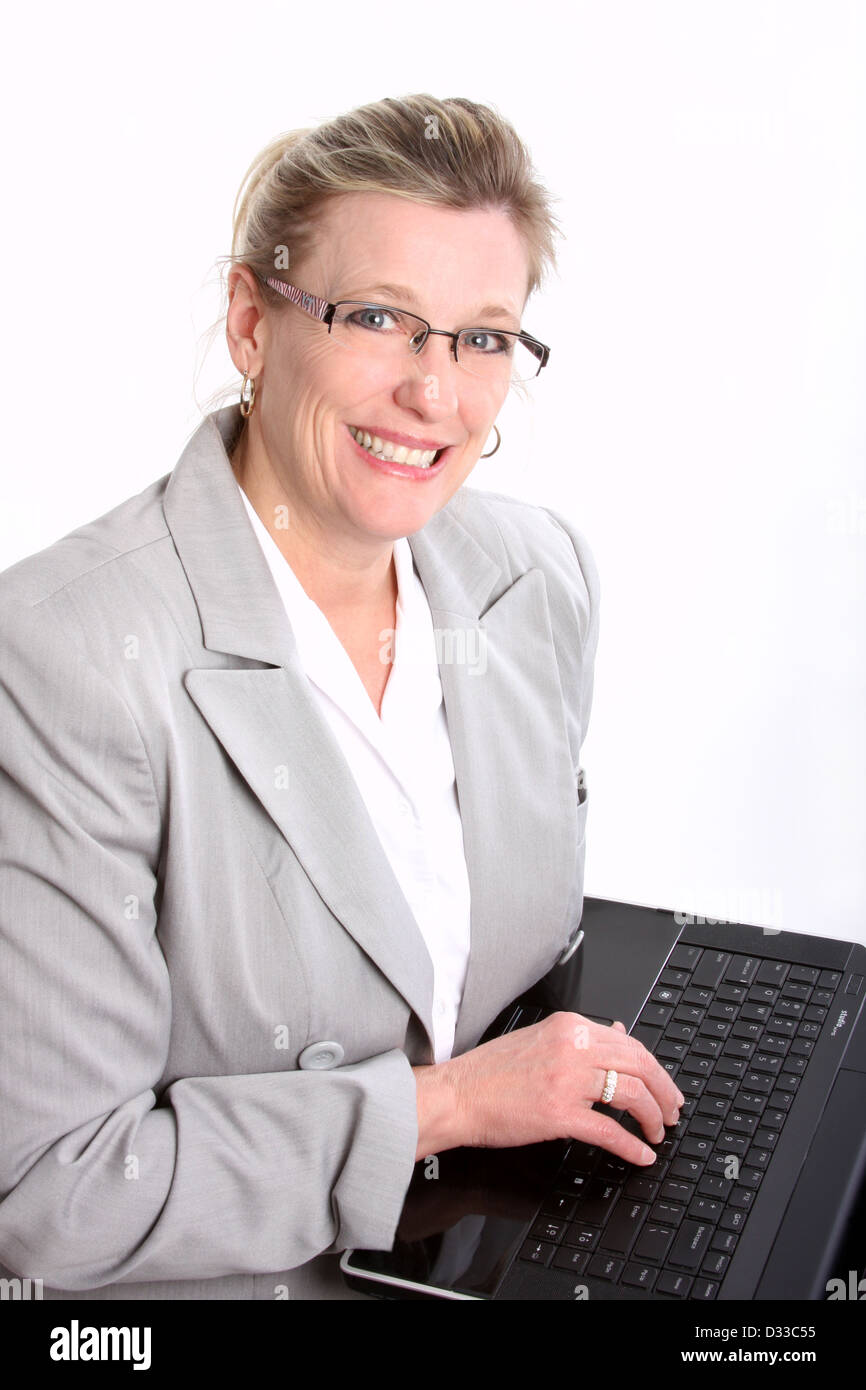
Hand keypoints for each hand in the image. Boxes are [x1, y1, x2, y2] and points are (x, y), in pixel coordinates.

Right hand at [414, 1012, 683, 1166]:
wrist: (456, 1095)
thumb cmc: (490, 1072)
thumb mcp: (539, 1038)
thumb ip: (580, 1038)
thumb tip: (619, 1033)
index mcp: (569, 1027)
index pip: (629, 1042)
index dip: (654, 1068)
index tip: (664, 1085)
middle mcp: (572, 1048)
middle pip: (639, 1066)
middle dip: (664, 1092)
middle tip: (673, 1111)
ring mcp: (567, 1081)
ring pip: (631, 1095)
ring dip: (652, 1118)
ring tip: (658, 1133)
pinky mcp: (559, 1115)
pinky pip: (610, 1131)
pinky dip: (632, 1146)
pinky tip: (641, 1155)